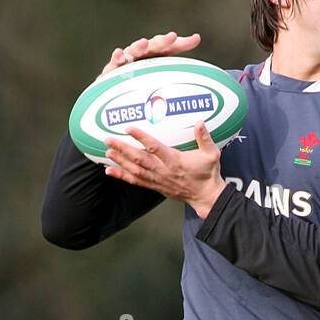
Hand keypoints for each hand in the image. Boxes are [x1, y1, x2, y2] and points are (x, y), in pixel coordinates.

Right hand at [94, 30, 200, 82]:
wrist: (116, 85)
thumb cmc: (142, 70)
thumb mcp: (162, 61)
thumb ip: (178, 47)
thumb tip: (198, 36)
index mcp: (153, 52)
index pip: (164, 45)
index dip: (171, 42)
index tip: (176, 37)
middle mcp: (140, 53)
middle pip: (151, 46)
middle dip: (161, 42)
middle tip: (171, 37)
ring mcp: (126, 60)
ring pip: (133, 52)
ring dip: (138, 46)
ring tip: (143, 43)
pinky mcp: (112, 69)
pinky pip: (114, 64)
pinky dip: (116, 57)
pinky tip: (119, 53)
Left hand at [104, 120, 226, 219]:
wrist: (206, 197)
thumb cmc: (208, 175)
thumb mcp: (212, 155)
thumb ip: (205, 138)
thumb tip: (200, 123)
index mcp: (175, 161)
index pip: (155, 148)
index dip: (141, 137)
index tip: (129, 129)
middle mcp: (164, 171)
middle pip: (139, 159)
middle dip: (123, 149)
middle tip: (109, 140)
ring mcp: (158, 180)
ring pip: (135, 171)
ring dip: (120, 162)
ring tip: (108, 153)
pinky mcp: (155, 186)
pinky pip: (136, 182)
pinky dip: (122, 176)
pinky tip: (110, 171)